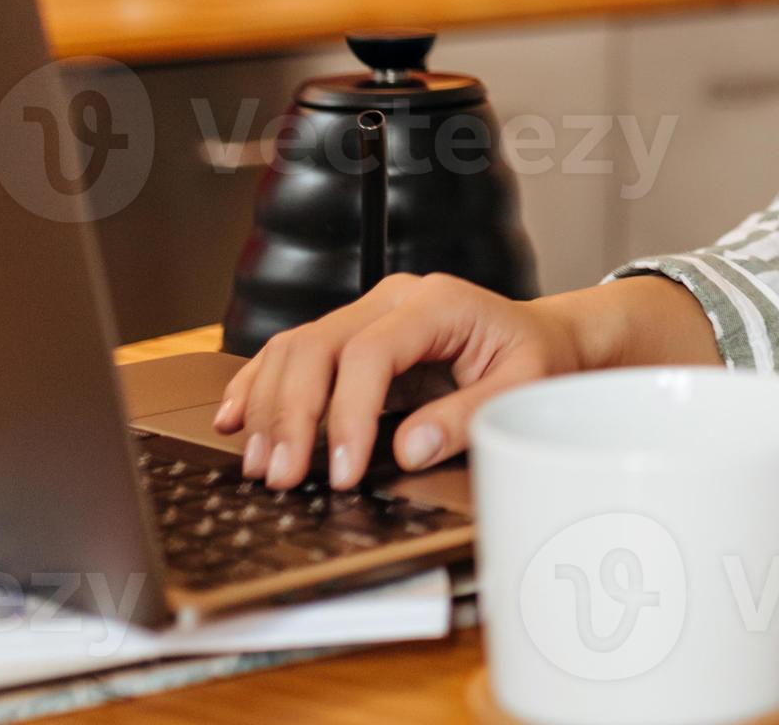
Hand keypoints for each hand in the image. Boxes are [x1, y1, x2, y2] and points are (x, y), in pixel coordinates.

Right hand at [213, 273, 585, 489]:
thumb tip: (409, 449)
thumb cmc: (534, 358)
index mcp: (438, 304)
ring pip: (294, 348)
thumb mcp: (521, 387)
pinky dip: (259, 386)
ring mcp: (367, 313)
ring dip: (267, 408)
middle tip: (283, 477)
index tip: (341, 471)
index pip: (371, 353)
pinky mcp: (350, 335)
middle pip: (318, 346)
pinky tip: (237, 419)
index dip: (347, 414)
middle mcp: (394, 300)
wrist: (541, 337)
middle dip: (292, 416)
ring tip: (261, 465)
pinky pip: (291, 352)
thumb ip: (467, 416)